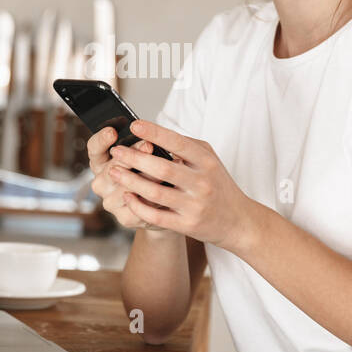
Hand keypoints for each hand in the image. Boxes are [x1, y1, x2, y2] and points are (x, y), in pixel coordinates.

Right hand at [85, 125, 177, 235]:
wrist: (161, 204)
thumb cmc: (150, 172)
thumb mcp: (142, 154)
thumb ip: (139, 147)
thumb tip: (148, 140)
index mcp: (101, 163)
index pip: (94, 149)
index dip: (102, 140)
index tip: (112, 132)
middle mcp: (101, 182)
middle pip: (112, 166)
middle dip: (132, 155)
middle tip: (148, 145)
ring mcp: (110, 201)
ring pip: (126, 187)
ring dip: (147, 177)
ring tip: (164, 170)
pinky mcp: (124, 217)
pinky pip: (139, 207)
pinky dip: (153, 197)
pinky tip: (165, 189)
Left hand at [107, 119, 258, 252]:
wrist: (238, 221)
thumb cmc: (218, 185)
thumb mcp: (210, 160)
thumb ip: (186, 146)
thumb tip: (155, 133)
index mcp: (206, 162)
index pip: (178, 143)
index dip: (155, 133)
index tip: (135, 126)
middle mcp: (202, 182)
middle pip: (162, 168)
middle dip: (134, 158)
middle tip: (116, 151)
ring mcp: (194, 205)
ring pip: (155, 193)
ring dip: (130, 181)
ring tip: (113, 172)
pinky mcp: (187, 225)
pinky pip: (156, 216)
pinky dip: (138, 206)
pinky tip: (127, 196)